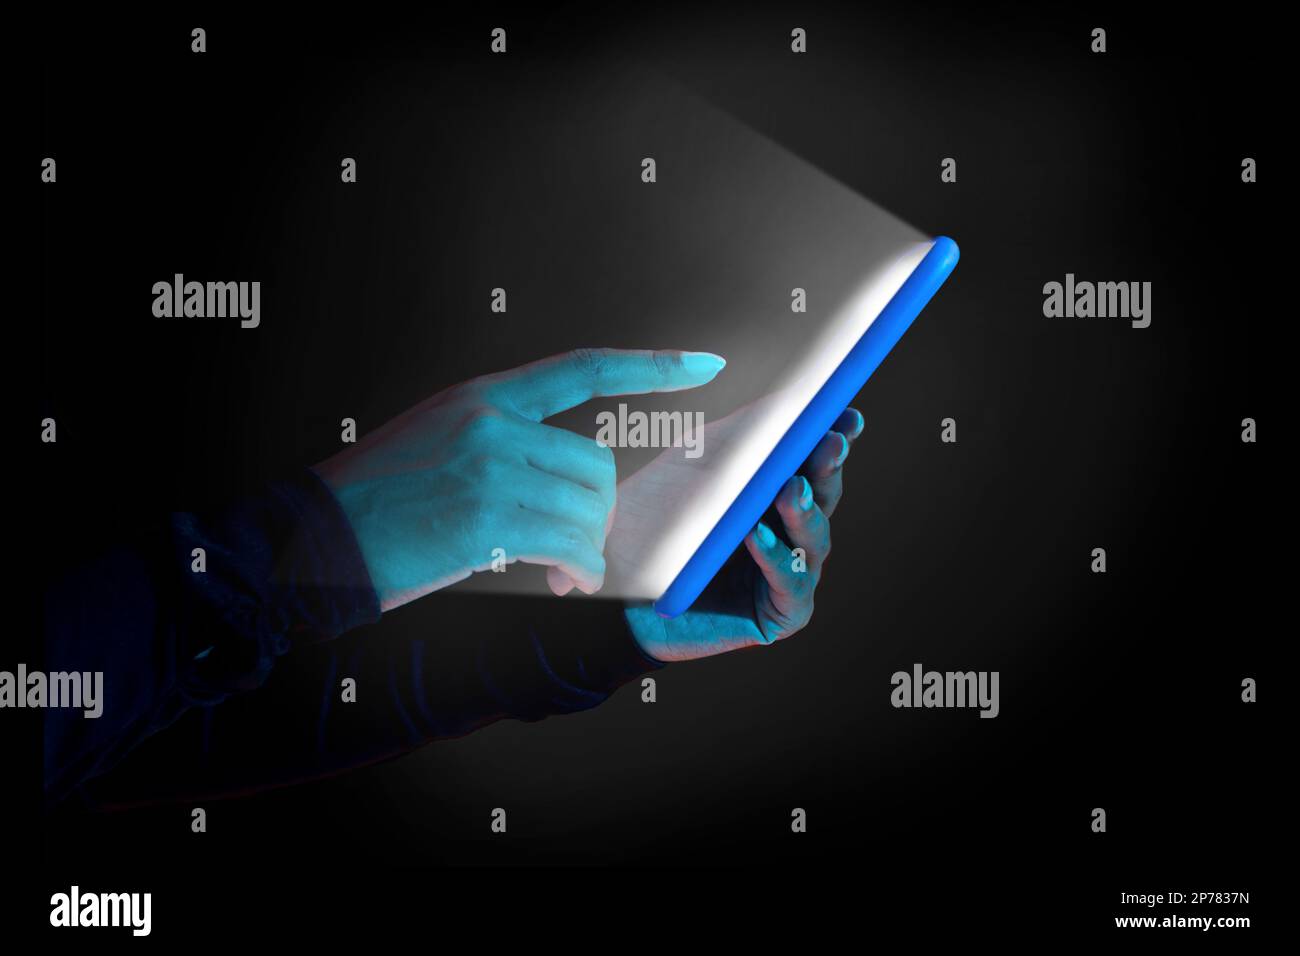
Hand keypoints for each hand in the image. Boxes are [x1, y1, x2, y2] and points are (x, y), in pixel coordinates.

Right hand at [314, 348, 725, 611]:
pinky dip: (580, 568)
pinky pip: (569, 542)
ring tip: (566, 569)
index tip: (704, 363)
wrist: (313, 538)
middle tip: (578, 547)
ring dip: (588, 546)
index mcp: (483, 398)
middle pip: (596, 460)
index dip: (652, 364)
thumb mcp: (435, 441)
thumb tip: (563, 482)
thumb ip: (499, 443)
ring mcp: (491, 466)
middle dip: (598, 510)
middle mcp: (492, 423)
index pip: (584, 368)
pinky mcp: (487, 518)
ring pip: (587, 503)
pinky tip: (564, 580)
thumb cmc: (375, 500)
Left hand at [624, 407, 863, 660]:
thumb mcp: (691, 473)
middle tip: (830, 441)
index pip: (813, 460)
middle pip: (824, 495)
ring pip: (814, 538)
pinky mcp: (782, 612)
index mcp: (776, 494)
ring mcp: (792, 574)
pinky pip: (789, 583)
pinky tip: (758, 534)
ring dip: (803, 510)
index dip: (835, 434)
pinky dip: (775, 556)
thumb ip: (733, 441)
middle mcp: (793, 532)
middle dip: (827, 467)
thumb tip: (780, 399)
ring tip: (791, 488)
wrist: (622, 597)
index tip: (845, 411)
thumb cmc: (656, 530)